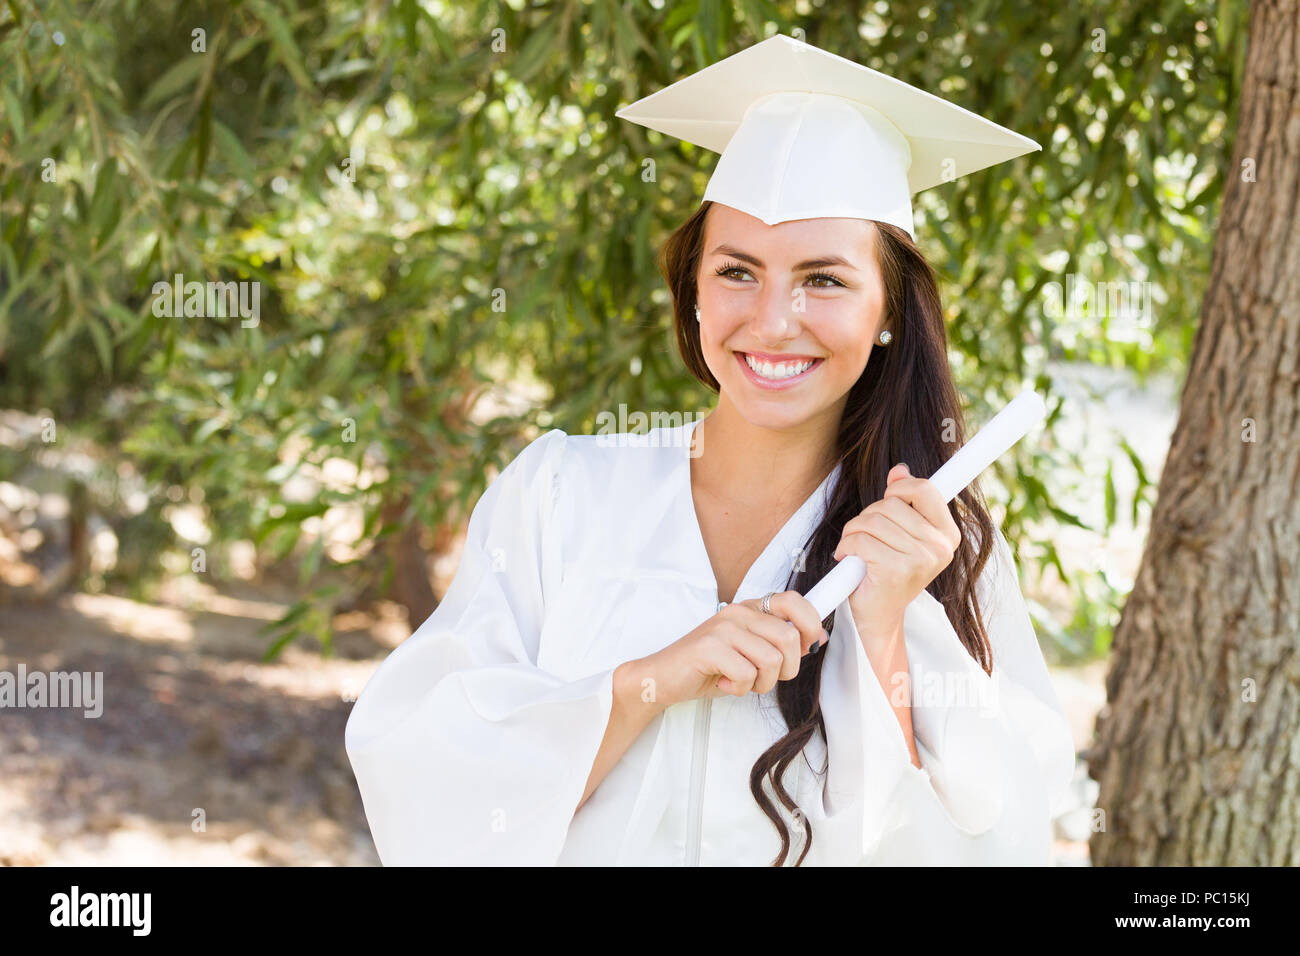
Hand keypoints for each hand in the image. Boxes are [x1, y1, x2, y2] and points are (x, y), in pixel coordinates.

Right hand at [634, 592, 827, 708]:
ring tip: (742, 682)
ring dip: (762, 682)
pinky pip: (747, 672)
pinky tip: (726, 684)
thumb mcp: (749, 653)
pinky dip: (742, 688)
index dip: (811, 624)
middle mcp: (738, 612)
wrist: (662, 678)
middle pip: (789, 637)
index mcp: (750, 609)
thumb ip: (778, 643)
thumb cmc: (707, 668)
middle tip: (765, 677)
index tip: (808, 646)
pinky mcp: (710, 647)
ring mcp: (723, 627)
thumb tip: (818, 638)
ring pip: (772, 658)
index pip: (793, 601)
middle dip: (786, 668)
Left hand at [833, 463, 961, 640]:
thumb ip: (904, 501)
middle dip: (868, 516)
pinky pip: (860, 540)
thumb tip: (899, 470)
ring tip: (855, 549)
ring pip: (872, 520)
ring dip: (853, 532)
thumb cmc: (887, 572)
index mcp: (947, 534)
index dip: (901, 488)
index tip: (890, 497)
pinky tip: (848, 559)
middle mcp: (939, 547)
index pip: (926, 489)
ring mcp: (920, 559)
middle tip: (864, 536)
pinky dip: (846, 547)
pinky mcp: (896, 570)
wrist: (878, 616)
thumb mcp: (901, 534)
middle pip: (891, 504)